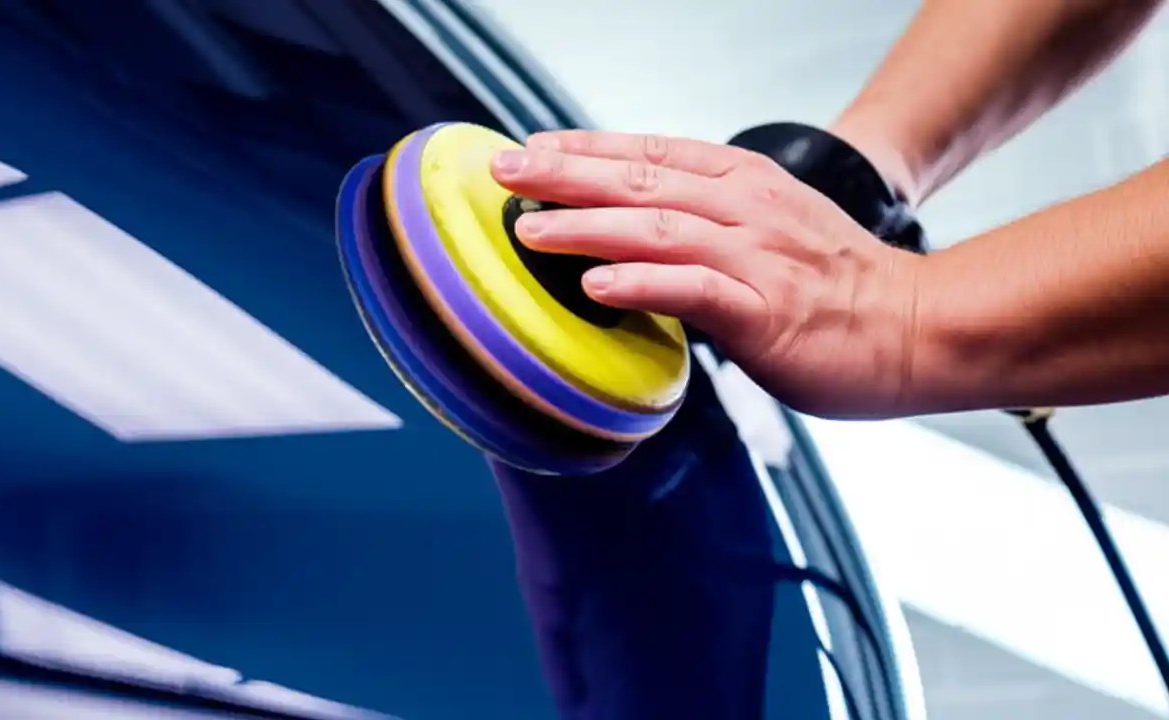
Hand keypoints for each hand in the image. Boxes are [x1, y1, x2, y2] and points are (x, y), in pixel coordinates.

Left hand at [490, 130, 928, 418]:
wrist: (918, 327)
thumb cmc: (837, 286)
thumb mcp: (771, 227)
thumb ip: (707, 220)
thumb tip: (634, 227)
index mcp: (744, 181)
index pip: (651, 152)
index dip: (587, 148)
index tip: (531, 147)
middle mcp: (746, 208)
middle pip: (642, 179)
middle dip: (566, 174)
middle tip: (506, 173)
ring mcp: (756, 257)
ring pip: (658, 227)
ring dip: (588, 225)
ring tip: (531, 230)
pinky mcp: (766, 310)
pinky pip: (694, 291)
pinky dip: (643, 284)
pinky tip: (597, 285)